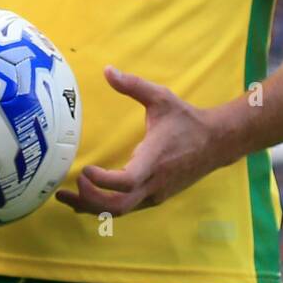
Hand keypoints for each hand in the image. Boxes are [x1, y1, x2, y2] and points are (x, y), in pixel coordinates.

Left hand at [55, 66, 217, 216]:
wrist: (217, 143)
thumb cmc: (187, 120)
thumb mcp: (161, 98)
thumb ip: (133, 85)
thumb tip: (107, 70)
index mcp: (154, 159)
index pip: (128, 181)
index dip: (104, 182)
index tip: (85, 170)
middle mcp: (154, 182)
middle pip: (118, 206)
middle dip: (89, 201)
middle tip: (65, 188)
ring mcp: (155, 194)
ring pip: (120, 212)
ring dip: (92, 208)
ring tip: (65, 197)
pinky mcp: (155, 197)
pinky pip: (127, 209)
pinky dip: (104, 207)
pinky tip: (86, 199)